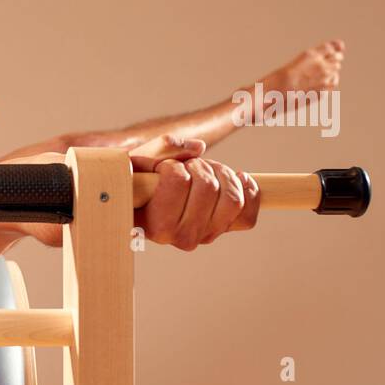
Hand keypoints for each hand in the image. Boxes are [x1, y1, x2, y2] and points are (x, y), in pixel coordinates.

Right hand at [128, 135, 259, 249]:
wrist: (145, 206)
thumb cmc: (136, 185)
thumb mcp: (136, 163)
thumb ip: (161, 149)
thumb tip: (198, 148)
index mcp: (156, 225)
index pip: (178, 181)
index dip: (171, 166)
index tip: (160, 169)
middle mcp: (182, 237)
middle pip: (208, 186)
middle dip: (198, 166)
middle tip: (184, 168)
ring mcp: (206, 235)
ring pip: (232, 198)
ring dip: (222, 174)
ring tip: (205, 172)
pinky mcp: (223, 230)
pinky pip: (248, 215)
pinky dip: (247, 191)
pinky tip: (236, 178)